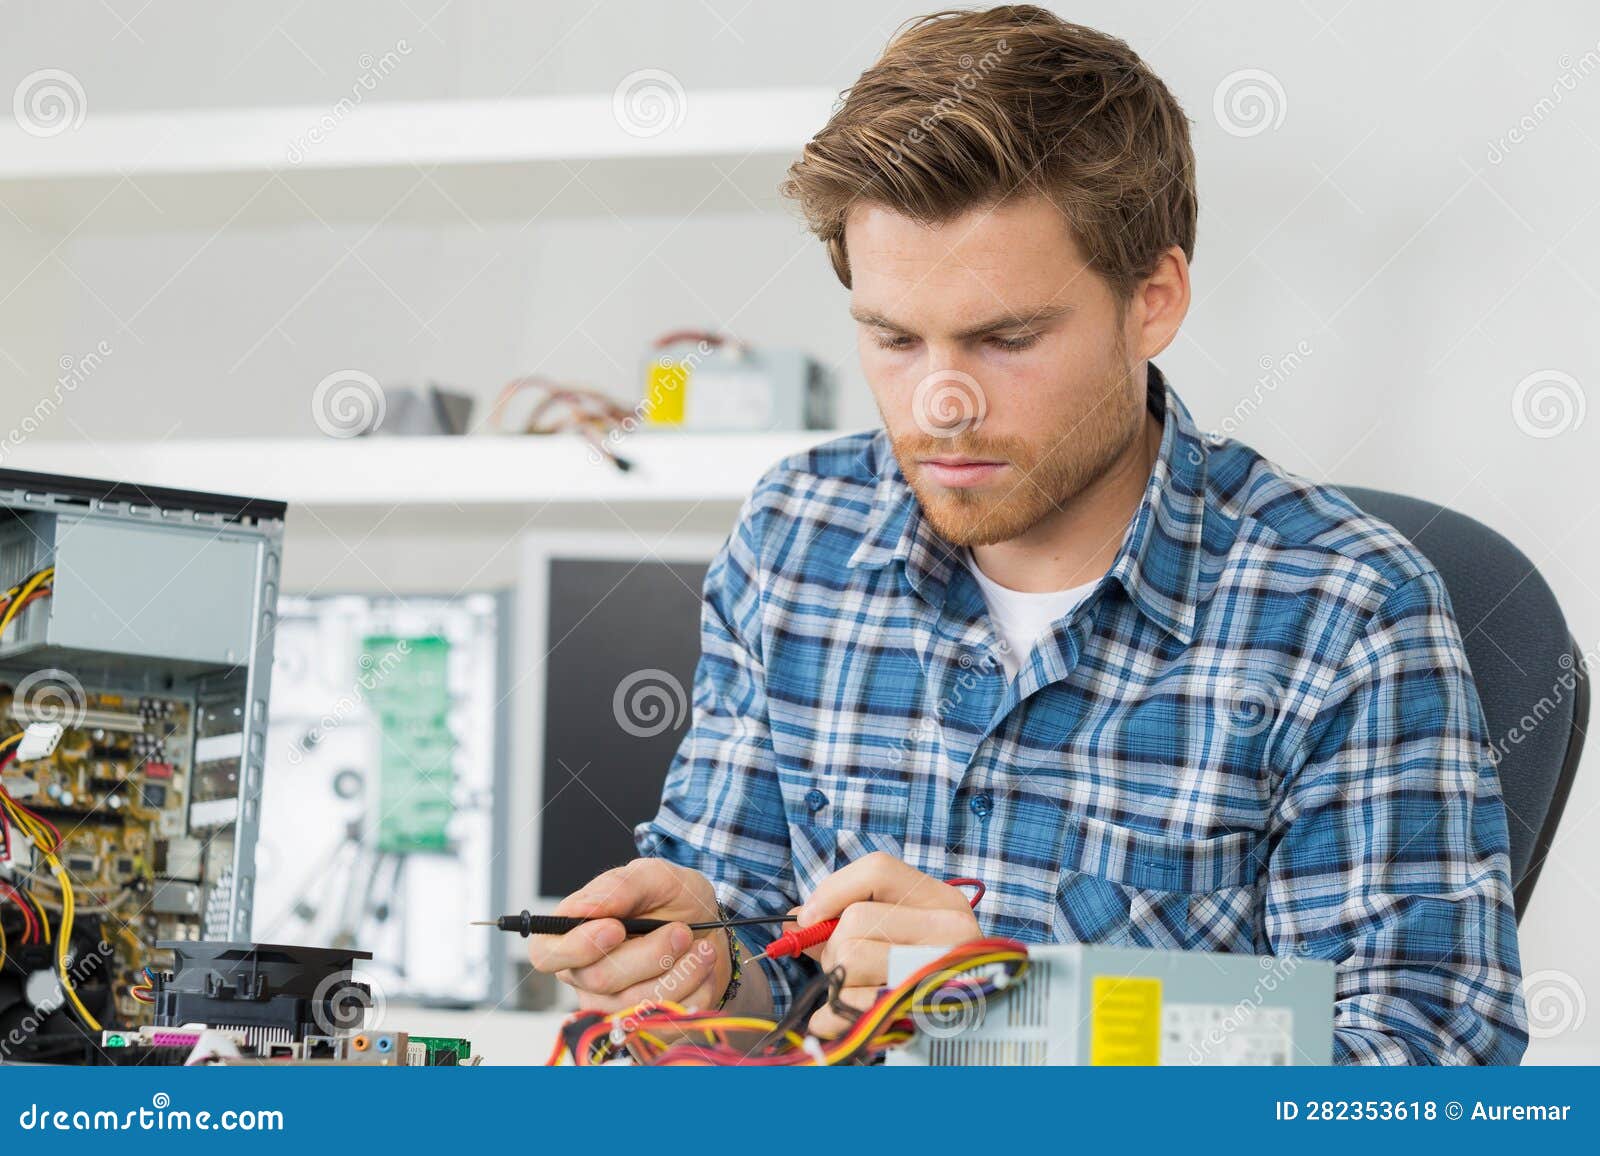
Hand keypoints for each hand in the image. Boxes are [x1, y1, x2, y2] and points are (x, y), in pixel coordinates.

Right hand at [527, 857, 727, 1012]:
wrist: (713, 929)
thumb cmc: (674, 900)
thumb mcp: (654, 877)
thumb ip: (620, 887)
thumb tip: (583, 907)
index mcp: (572, 935)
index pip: (547, 954)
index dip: (577, 946)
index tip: (615, 928)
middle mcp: (584, 976)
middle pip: (600, 980)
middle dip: (650, 954)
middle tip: (680, 932)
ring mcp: (612, 1007)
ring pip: (636, 1004)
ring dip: (681, 972)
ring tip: (700, 947)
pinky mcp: (645, 1027)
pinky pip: (668, 1020)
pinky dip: (695, 991)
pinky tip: (701, 969)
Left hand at [796, 852, 979, 1037]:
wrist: (973, 1033)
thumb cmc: (921, 975)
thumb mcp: (896, 935)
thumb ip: (843, 923)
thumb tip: (794, 926)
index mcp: (944, 901)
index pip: (877, 870)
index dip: (832, 890)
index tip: (809, 916)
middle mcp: (951, 929)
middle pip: (856, 919)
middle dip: (835, 948)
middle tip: (849, 969)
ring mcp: (940, 970)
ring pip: (851, 958)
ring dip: (838, 981)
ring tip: (858, 991)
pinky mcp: (922, 1011)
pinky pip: (853, 1003)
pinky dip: (832, 1015)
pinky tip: (836, 1018)